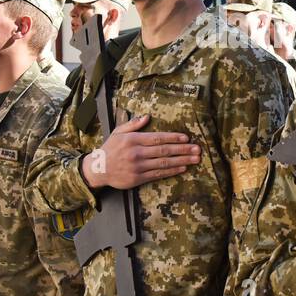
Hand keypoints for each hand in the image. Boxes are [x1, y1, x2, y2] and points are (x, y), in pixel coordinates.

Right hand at [81, 114, 200, 190]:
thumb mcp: (118, 132)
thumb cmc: (110, 149)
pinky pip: (158, 174)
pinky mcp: (138, 178)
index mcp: (133, 139)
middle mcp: (136, 153)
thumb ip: (133, 124)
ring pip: (163, 163)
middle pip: (164, 151)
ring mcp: (138, 167)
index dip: (173, 138)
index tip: (186, 138)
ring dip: (181, 161)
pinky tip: (182, 168)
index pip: (157, 138)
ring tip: (194, 159)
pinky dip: (171, 171)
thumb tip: (147, 116)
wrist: (98, 169)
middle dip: (183, 150)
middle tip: (197, 149)